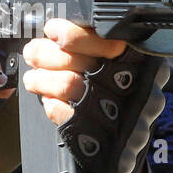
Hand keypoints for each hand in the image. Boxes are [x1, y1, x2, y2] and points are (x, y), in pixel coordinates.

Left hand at [22, 19, 168, 172]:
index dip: (77, 35)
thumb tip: (53, 31)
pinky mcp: (105, 138)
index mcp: (141, 59)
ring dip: (44, 80)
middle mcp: (136, 85)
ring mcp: (122, 113)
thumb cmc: (113, 90)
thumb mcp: (112, 61)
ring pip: (73, 87)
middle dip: (49, 55)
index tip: (53, 30)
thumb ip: (90, 44)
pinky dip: (54, 107)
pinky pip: (71, 118)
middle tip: (32, 53)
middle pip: (87, 64)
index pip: (110, 41)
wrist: (125, 142)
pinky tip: (49, 101)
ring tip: (33, 78)